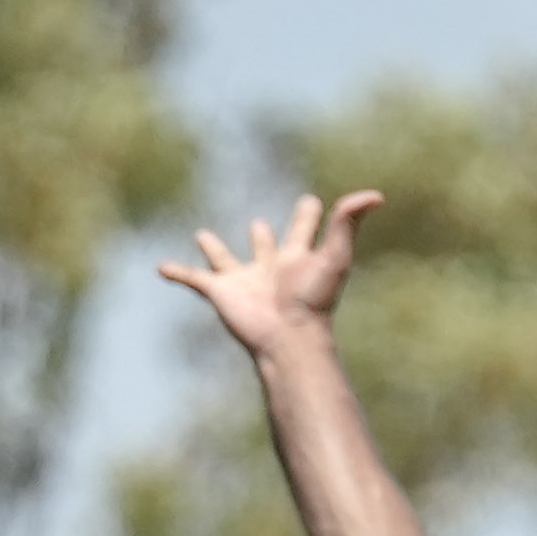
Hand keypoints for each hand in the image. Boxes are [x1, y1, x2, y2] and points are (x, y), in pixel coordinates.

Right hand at [158, 188, 383, 356]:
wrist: (289, 339)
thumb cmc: (315, 301)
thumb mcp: (336, 255)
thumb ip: (349, 222)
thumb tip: (375, 195)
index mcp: (297, 257)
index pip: (303, 227)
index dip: (309, 214)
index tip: (312, 204)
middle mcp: (270, 268)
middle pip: (265, 245)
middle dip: (262, 237)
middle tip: (258, 226)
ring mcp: (244, 281)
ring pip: (226, 261)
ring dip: (214, 250)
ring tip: (202, 236)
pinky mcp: (221, 293)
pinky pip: (194, 280)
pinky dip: (178, 273)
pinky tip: (161, 267)